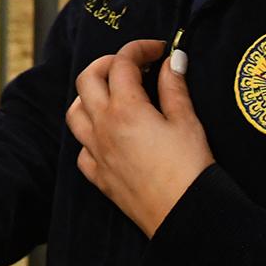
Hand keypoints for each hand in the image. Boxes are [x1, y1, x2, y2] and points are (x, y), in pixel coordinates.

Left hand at [66, 40, 213, 237]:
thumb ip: (174, 87)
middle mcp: (102, 127)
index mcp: (125, 108)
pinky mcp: (98, 176)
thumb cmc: (190, 169)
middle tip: (132, 65)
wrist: (184, 216)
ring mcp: (96, 152)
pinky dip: (90, 136)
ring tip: (113, 96)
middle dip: (107, 63)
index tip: (158, 50)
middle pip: (86, 79)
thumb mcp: (187, 121)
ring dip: (89, 96)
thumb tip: (172, 60)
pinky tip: (109, 136)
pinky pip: (82, 149)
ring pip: (75, 112)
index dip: (139, 49)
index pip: (121, 63)